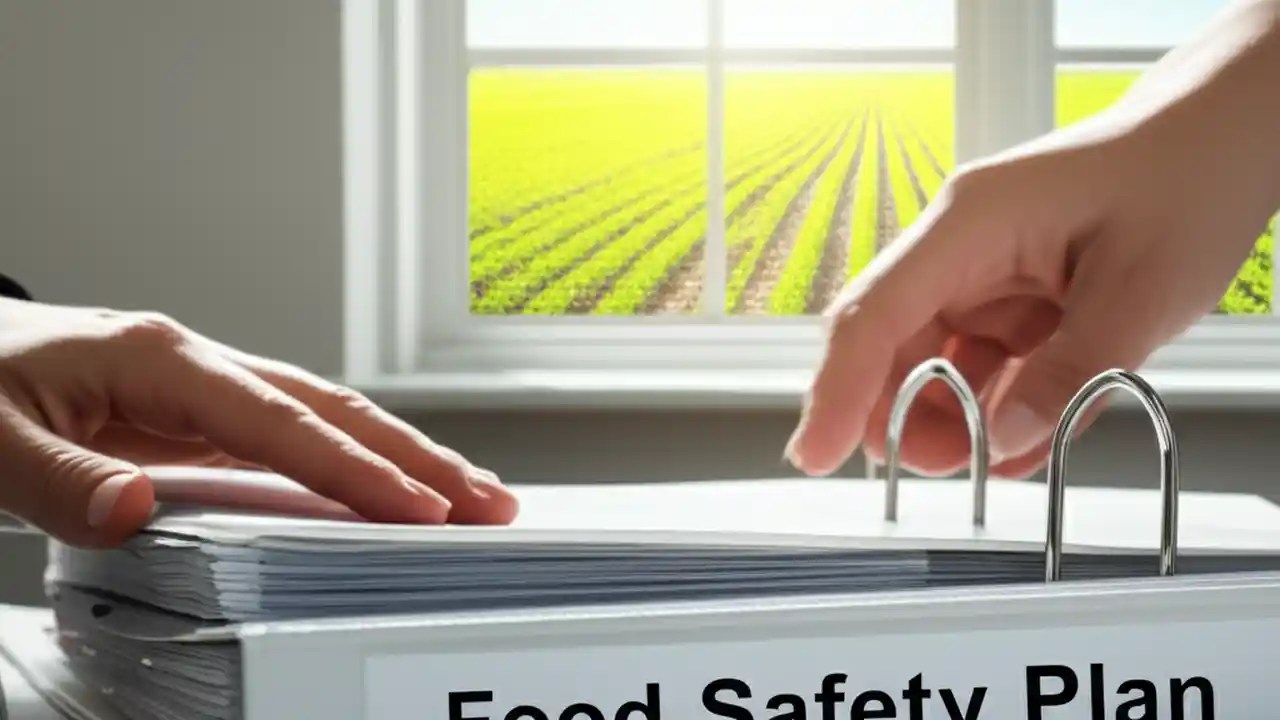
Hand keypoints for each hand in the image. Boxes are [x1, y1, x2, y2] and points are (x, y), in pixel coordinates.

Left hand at [0, 299, 517, 547]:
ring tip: (461, 495)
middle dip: (416, 454)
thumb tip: (134, 512)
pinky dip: (346, 466)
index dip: (355, 468)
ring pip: (322, 417)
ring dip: (397, 455)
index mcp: (159, 358)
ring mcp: (200, 387)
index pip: (281, 421)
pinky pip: (289, 440)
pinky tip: (376, 492)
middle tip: (488, 500)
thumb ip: (60, 479)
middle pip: (332, 406)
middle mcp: (196, 365)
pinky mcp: (193, 415)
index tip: (418, 509)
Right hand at [786, 0, 1279, 478]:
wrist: (1225, 136)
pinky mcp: (1014, 297)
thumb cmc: (1189, 176)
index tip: (813, 452)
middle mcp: (961, 247)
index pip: (873, 314)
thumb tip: (1006, 442)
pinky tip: (1020, 438)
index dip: (835, 390)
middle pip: (891, 344)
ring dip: (953, 418)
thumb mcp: (1142, 292)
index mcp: (970, 224)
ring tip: (996, 457)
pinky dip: (996, 407)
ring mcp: (986, 272)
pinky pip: (983, 364)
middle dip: (904, 414)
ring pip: (933, 363)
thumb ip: (1069, 374)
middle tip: (945, 470)